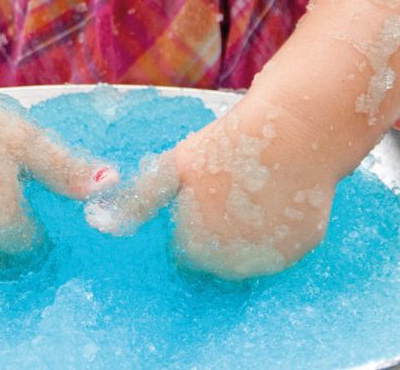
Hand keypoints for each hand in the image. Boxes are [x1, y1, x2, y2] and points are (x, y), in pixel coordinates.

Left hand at [84, 92, 334, 279]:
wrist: (293, 132)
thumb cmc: (227, 145)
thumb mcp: (172, 167)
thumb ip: (137, 202)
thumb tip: (97, 224)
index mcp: (196, 249)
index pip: (182, 249)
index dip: (188, 217)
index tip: (198, 191)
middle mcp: (233, 267)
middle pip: (216, 257)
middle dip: (216, 230)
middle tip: (226, 186)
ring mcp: (271, 260)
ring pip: (250, 253)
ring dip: (247, 232)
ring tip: (251, 188)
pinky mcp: (302, 247)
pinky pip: (283, 243)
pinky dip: (279, 225)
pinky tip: (277, 192)